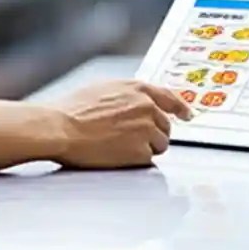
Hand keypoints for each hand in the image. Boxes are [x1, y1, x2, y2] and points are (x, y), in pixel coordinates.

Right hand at [53, 80, 193, 168]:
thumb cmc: (72, 111)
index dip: (180, 108)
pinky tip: (116, 154)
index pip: (169, 97)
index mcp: (138, 89)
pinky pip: (148, 159)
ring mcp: (146, 128)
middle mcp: (146, 106)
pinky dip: (135, 160)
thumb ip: (127, 94)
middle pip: (166, 125)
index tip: (187, 114)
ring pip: (160, 144)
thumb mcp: (103, 89)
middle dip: (154, 134)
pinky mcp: (141, 150)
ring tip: (119, 146)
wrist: (61, 128)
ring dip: (145, 148)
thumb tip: (137, 101)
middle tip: (132, 140)